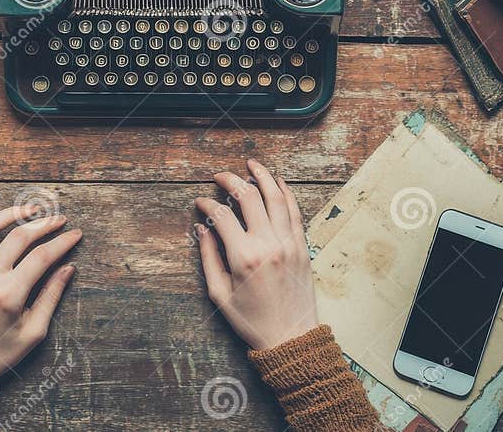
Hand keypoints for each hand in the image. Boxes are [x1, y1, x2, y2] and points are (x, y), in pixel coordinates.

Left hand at [0, 205, 80, 386]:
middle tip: (59, 219)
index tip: (75, 234)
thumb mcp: (33, 332)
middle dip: (44, 223)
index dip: (62, 241)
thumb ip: (51, 296)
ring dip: (12, 212)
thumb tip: (68, 268)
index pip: (42, 256)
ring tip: (30, 209)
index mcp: (9, 296)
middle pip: (19, 237)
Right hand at [194, 159, 318, 349]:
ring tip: (251, 165)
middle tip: (220, 175)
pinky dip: (286, 193)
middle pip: (249, 197)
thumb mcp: (219, 293)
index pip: (222, 215)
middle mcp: (268, 244)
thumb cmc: (252, 320)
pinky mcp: (302, 247)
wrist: (290, 337)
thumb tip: (202, 230)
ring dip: (262, 176)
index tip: (200, 203)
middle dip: (231, 180)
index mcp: (244, 257)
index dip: (207, 204)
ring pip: (276, 197)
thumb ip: (209, 258)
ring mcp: (288, 243)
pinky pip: (294, 211)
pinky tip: (277, 182)